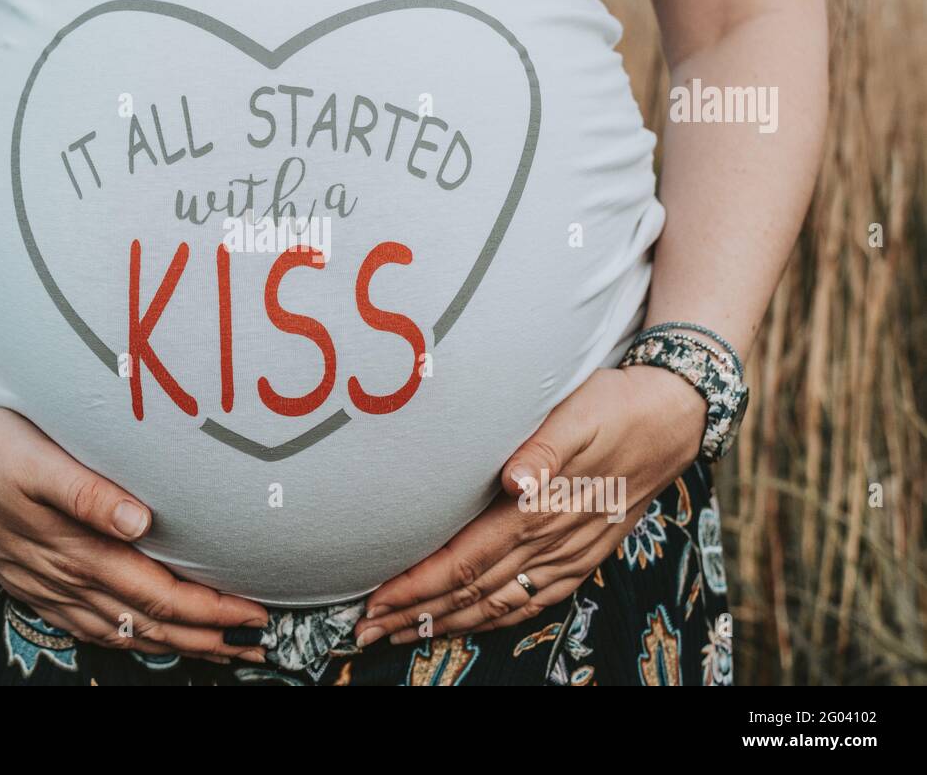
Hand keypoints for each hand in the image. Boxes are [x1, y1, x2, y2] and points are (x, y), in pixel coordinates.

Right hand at [0, 394, 270, 662]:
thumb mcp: (38, 459)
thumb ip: (89, 492)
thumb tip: (142, 520)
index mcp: (77, 551)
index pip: (158, 594)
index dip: (209, 609)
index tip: (254, 613)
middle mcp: (65, 578)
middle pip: (147, 622)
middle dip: (206, 637)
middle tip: (257, 645)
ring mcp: (46, 586)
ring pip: (120, 632)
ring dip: (172, 643)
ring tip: (217, 650)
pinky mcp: (31, 583)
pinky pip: (86, 628)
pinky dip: (123, 640)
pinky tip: (138, 639)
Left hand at [354, 365, 705, 645]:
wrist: (673, 417)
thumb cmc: (613, 406)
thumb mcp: (577, 414)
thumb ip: (542, 450)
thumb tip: (514, 480)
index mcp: (539, 510)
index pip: (465, 561)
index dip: (418, 586)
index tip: (376, 600)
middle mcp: (552, 542)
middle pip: (472, 591)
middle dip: (417, 614)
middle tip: (366, 630)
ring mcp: (570, 555)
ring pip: (499, 604)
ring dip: (448, 623)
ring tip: (402, 634)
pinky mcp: (584, 555)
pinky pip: (535, 601)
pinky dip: (496, 619)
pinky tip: (474, 625)